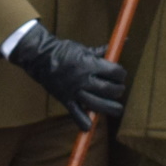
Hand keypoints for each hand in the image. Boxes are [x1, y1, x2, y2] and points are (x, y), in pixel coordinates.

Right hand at [5, 23, 127, 129]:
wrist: (41, 57)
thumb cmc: (64, 51)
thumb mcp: (84, 48)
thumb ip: (103, 51)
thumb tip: (124, 41)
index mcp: (89, 64)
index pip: (113, 72)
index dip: (121, 74)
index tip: (121, 75)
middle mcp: (83, 79)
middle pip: (108, 89)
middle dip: (118, 90)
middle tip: (119, 89)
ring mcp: (74, 91)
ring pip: (96, 104)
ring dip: (110, 108)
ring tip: (117, 109)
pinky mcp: (65, 99)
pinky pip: (75, 114)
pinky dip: (83, 122)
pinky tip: (90, 125)